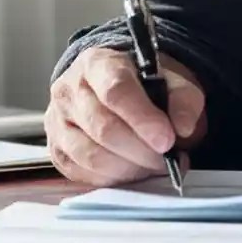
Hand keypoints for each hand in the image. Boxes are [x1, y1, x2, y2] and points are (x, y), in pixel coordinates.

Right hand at [46, 47, 206, 185]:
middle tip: (169, 159)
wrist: (115, 88)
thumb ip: (184, 99)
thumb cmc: (144, 84)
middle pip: (104, 128)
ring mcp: (58, 122)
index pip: (116, 91)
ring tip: (153, 165)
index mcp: (98, 63)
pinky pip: (84, 174)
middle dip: (142, 151)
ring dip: (130, 169)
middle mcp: (69, 90)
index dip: (143, 119)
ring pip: (92, 156)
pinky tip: (133, 170)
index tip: (167, 140)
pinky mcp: (56, 150)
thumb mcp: (172, 79)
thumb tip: (184, 127)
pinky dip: (114, 179)